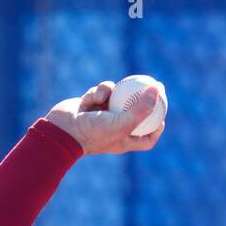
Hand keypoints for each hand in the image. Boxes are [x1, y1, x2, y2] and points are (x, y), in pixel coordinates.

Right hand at [45, 81, 165, 155]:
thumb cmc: (94, 133)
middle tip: (156, 85)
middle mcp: (115, 129)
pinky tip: (93, 97)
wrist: (62, 130)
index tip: (163, 115)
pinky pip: (101, 92)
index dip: (157, 128)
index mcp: (124, 140)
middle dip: (146, 99)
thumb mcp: (122, 123)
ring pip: (117, 97)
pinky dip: (98, 92)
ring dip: (113, 91)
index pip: (146, 138)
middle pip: (136, 113)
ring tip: (109, 92)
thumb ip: (142, 109)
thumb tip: (158, 90)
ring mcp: (102, 116)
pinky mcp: (90, 105)